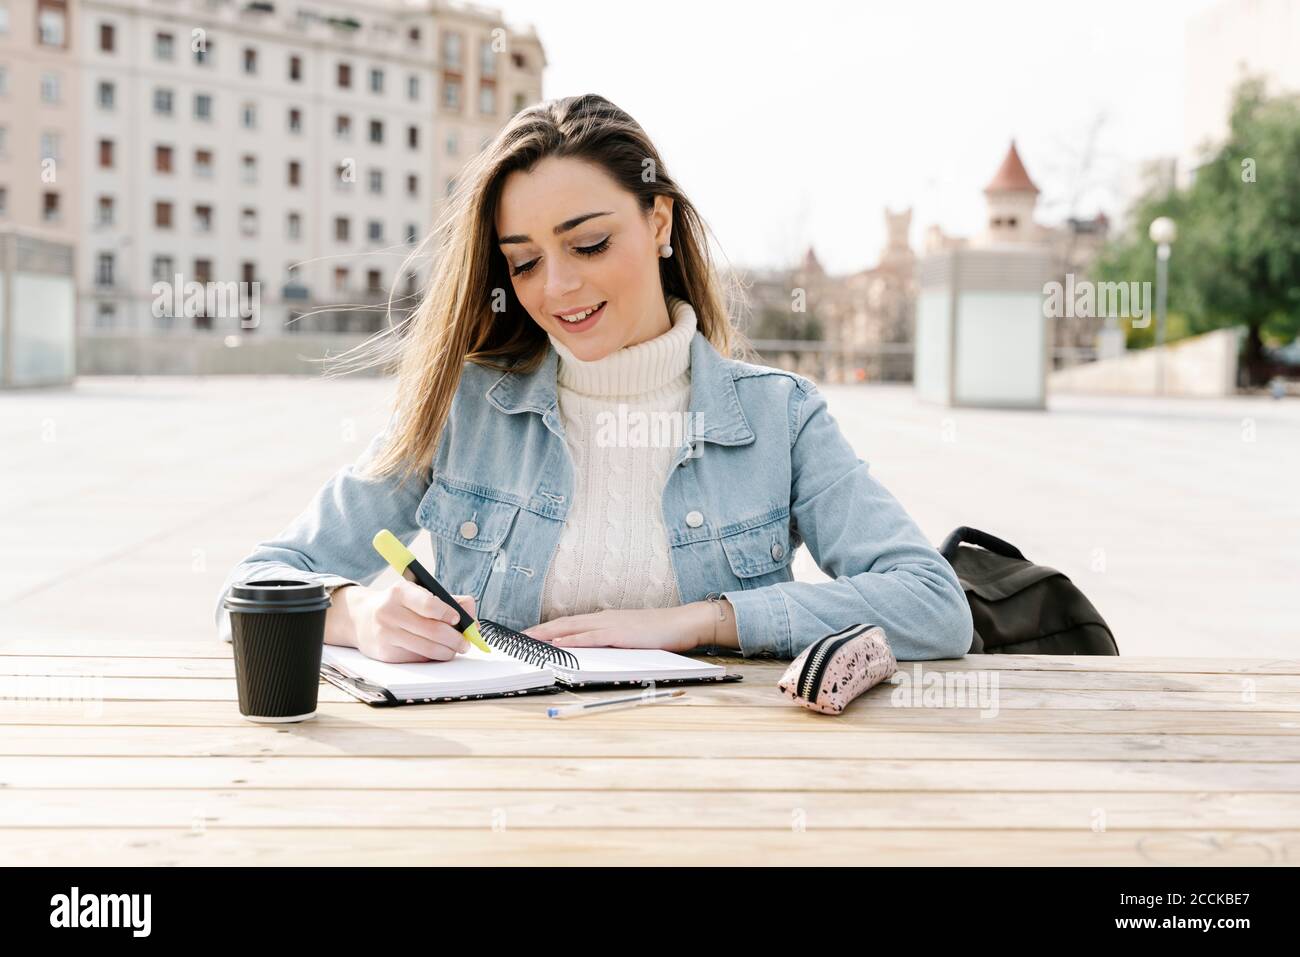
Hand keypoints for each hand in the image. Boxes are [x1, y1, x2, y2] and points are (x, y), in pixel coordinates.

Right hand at [341, 581, 477, 662]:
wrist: (362, 618)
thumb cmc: (400, 605)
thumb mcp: (419, 593)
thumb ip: (448, 601)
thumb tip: (473, 617)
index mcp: (400, 592)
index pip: (428, 604)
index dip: (448, 613)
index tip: (459, 619)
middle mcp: (389, 612)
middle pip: (432, 630)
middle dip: (456, 638)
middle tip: (466, 642)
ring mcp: (386, 634)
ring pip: (427, 648)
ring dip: (448, 651)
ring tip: (455, 649)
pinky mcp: (385, 653)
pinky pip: (418, 658)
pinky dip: (433, 657)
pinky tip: (437, 652)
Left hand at [522, 605, 703, 653]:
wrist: (683, 623)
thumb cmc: (660, 633)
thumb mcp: (630, 637)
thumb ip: (611, 642)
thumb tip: (594, 652)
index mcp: (604, 620)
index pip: (568, 624)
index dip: (546, 629)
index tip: (527, 636)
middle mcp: (602, 618)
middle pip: (563, 624)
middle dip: (538, 631)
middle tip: (516, 639)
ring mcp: (610, 624)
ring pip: (571, 629)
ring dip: (547, 634)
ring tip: (527, 641)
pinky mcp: (619, 634)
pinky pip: (590, 638)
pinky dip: (571, 641)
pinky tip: (557, 645)